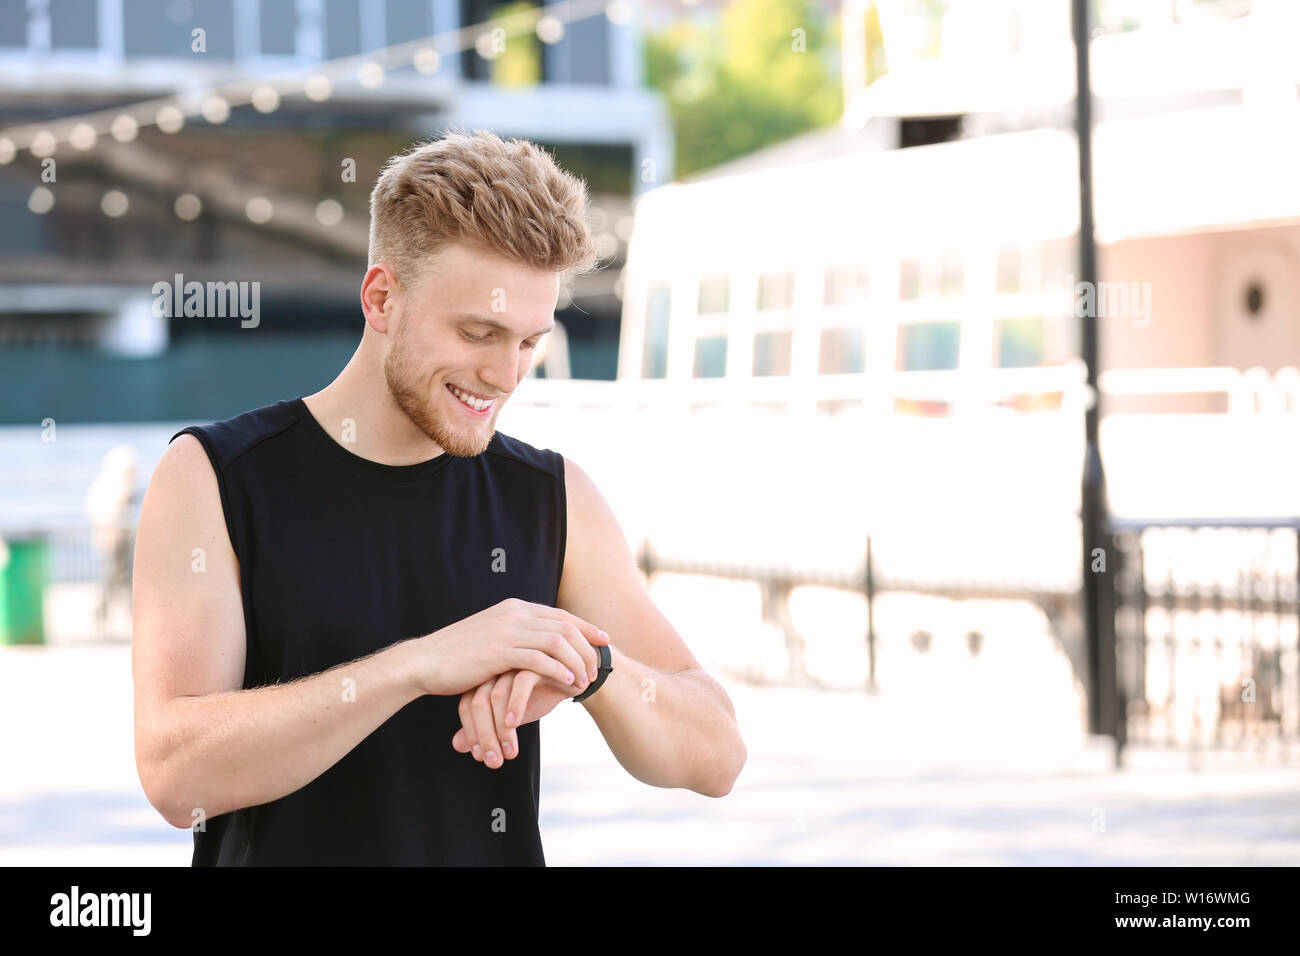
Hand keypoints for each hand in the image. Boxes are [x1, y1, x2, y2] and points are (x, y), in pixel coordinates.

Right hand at [414, 598, 608, 696]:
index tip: (605, 640)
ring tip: (586, 681)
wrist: (425, 662)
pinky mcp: (498, 652)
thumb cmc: (458, 655)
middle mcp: (514, 614)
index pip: (560, 615)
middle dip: (587, 648)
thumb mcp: (491, 635)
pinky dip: (559, 671)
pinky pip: (539, 659)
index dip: (586, 628)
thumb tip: (537, 641)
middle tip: (598, 670)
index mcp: (514, 608)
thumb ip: (515, 633)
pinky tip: (568, 684)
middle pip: (565, 626)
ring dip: (577, 662)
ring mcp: (506, 631)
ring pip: (557, 642)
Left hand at [453, 669, 579, 768]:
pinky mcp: (536, 660)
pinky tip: (516, 725)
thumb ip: (485, 727)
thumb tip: (456, 746)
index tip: (480, 758)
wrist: (578, 677)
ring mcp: (514, 661)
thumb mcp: (511, 714)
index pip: (467, 705)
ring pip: (496, 696)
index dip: (471, 733)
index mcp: (485, 676)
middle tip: (494, 763)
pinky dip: (516, 706)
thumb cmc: (540, 693)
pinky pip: (520, 683)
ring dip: (501, 730)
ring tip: (510, 754)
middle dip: (484, 737)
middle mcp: (496, 667)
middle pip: (478, 703)